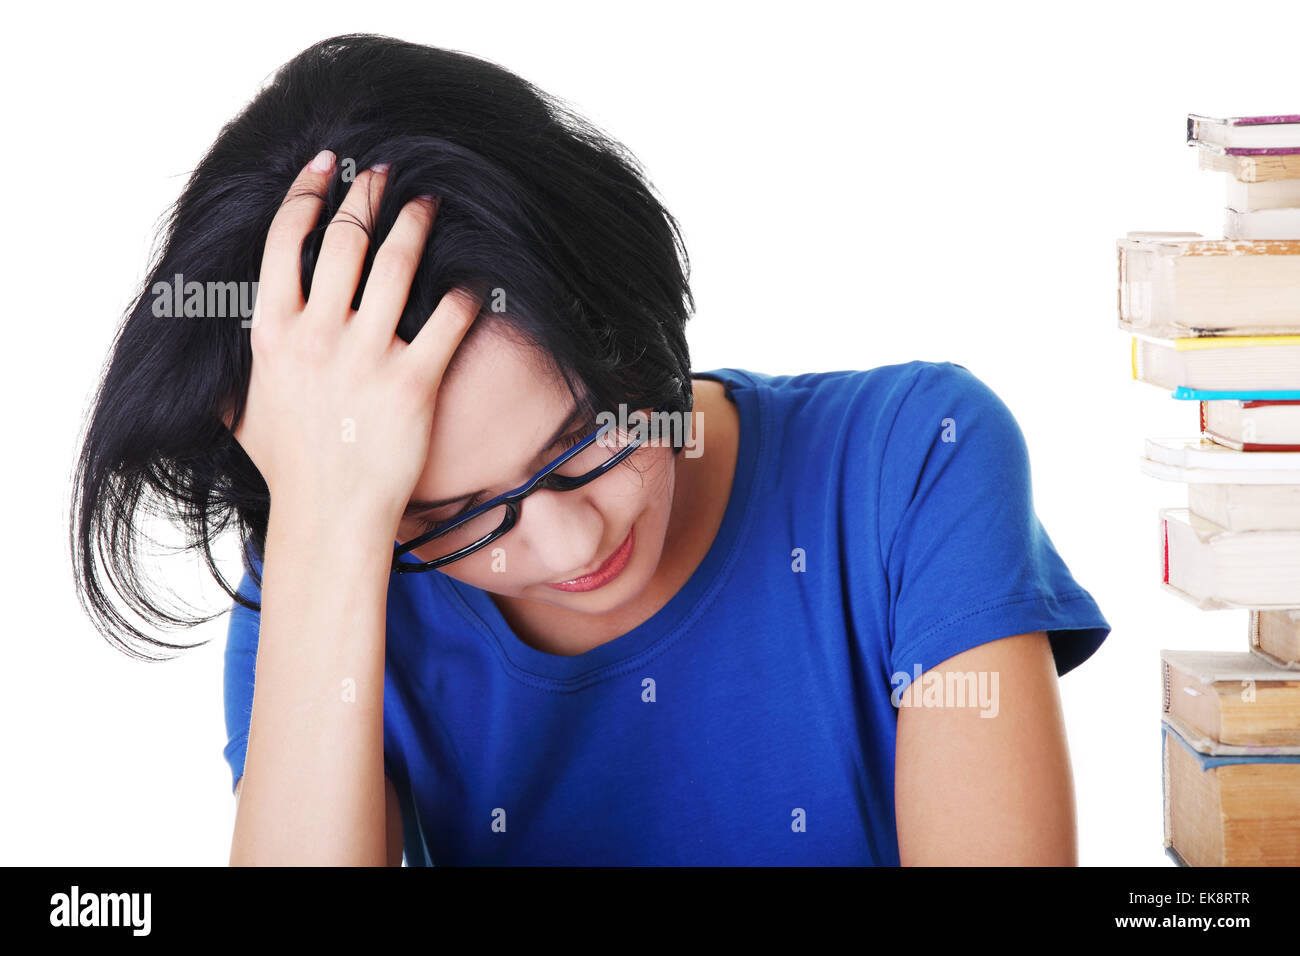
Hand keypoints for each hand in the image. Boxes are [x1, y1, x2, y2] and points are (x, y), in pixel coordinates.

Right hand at [224, 150, 480, 532]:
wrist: (329, 517)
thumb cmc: (288, 469)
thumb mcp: (238, 414)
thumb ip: (230, 373)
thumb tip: (206, 354)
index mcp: (273, 334)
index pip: (285, 243)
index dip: (306, 194)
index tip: (324, 168)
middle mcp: (318, 336)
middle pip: (344, 241)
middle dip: (366, 196)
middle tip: (387, 172)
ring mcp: (366, 357)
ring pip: (396, 265)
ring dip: (415, 225)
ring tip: (429, 203)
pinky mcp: (413, 382)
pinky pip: (447, 318)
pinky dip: (465, 291)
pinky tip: (474, 274)